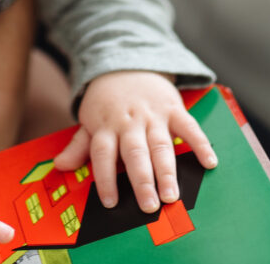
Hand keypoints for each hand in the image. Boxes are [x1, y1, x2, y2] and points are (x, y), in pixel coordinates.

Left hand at [50, 71, 217, 213]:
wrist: (127, 63)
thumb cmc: (107, 101)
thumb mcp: (89, 119)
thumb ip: (78, 145)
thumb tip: (60, 166)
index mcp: (106, 126)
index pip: (103, 154)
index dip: (105, 178)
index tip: (111, 202)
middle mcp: (129, 122)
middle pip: (135, 153)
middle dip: (142, 181)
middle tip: (149, 206)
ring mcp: (153, 115)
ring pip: (160, 145)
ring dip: (167, 171)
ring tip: (172, 195)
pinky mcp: (173, 108)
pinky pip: (189, 126)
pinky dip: (200, 144)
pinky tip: (209, 163)